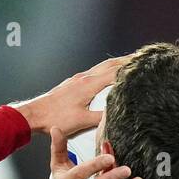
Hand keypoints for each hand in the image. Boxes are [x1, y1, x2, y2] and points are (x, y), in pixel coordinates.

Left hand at [14, 56, 130, 136]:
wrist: (35, 114)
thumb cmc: (56, 118)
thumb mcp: (82, 121)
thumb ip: (102, 118)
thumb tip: (119, 115)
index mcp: (89, 85)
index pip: (115, 71)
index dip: (130, 66)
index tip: (144, 61)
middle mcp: (84, 78)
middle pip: (110, 65)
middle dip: (126, 60)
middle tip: (141, 57)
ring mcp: (78, 79)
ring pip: (101, 67)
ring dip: (115, 63)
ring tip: (127, 62)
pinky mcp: (73, 83)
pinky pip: (93, 72)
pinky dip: (105, 70)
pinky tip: (105, 74)